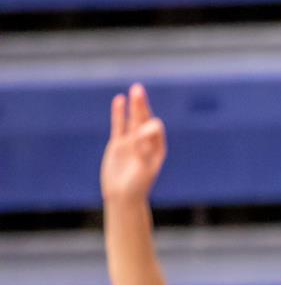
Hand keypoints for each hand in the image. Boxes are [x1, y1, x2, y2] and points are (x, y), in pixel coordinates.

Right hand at [101, 84, 166, 204]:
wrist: (123, 196)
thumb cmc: (137, 185)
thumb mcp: (143, 167)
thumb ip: (144, 149)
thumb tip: (146, 130)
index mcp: (158, 148)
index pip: (156, 130)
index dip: (148, 127)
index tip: (142, 131)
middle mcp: (146, 142)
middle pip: (144, 120)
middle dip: (142, 106)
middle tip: (139, 89)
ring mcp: (132, 142)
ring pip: (132, 120)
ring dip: (134, 105)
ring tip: (136, 89)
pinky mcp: (118, 144)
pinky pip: (119, 125)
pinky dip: (119, 113)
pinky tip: (120, 100)